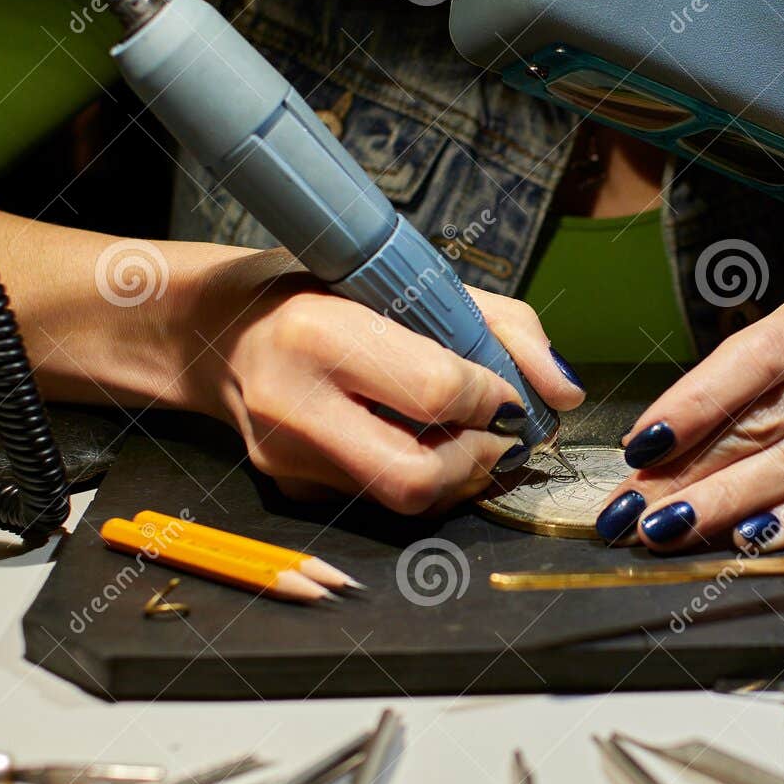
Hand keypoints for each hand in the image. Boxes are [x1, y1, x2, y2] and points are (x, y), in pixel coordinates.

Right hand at [187, 248, 583, 512]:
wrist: (219, 331)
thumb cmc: (327, 292)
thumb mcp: (413, 281)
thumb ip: (503, 328)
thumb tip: (565, 395)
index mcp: (317, 333)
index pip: (438, 391)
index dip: (493, 396)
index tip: (505, 389)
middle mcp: (292, 406)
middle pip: (421, 475)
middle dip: (482, 459)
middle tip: (501, 432)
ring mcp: (286, 460)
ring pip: (408, 501)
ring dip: (463, 475)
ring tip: (470, 435)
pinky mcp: (291, 490)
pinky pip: (384, 502)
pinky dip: (427, 480)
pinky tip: (427, 445)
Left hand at [596, 288, 783, 550]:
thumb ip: (763, 370)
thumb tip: (680, 429)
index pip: (745, 363)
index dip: (688, 405)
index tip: (640, 443)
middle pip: (757, 426)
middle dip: (684, 472)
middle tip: (629, 508)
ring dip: (724, 504)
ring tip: (669, 530)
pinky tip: (749, 540)